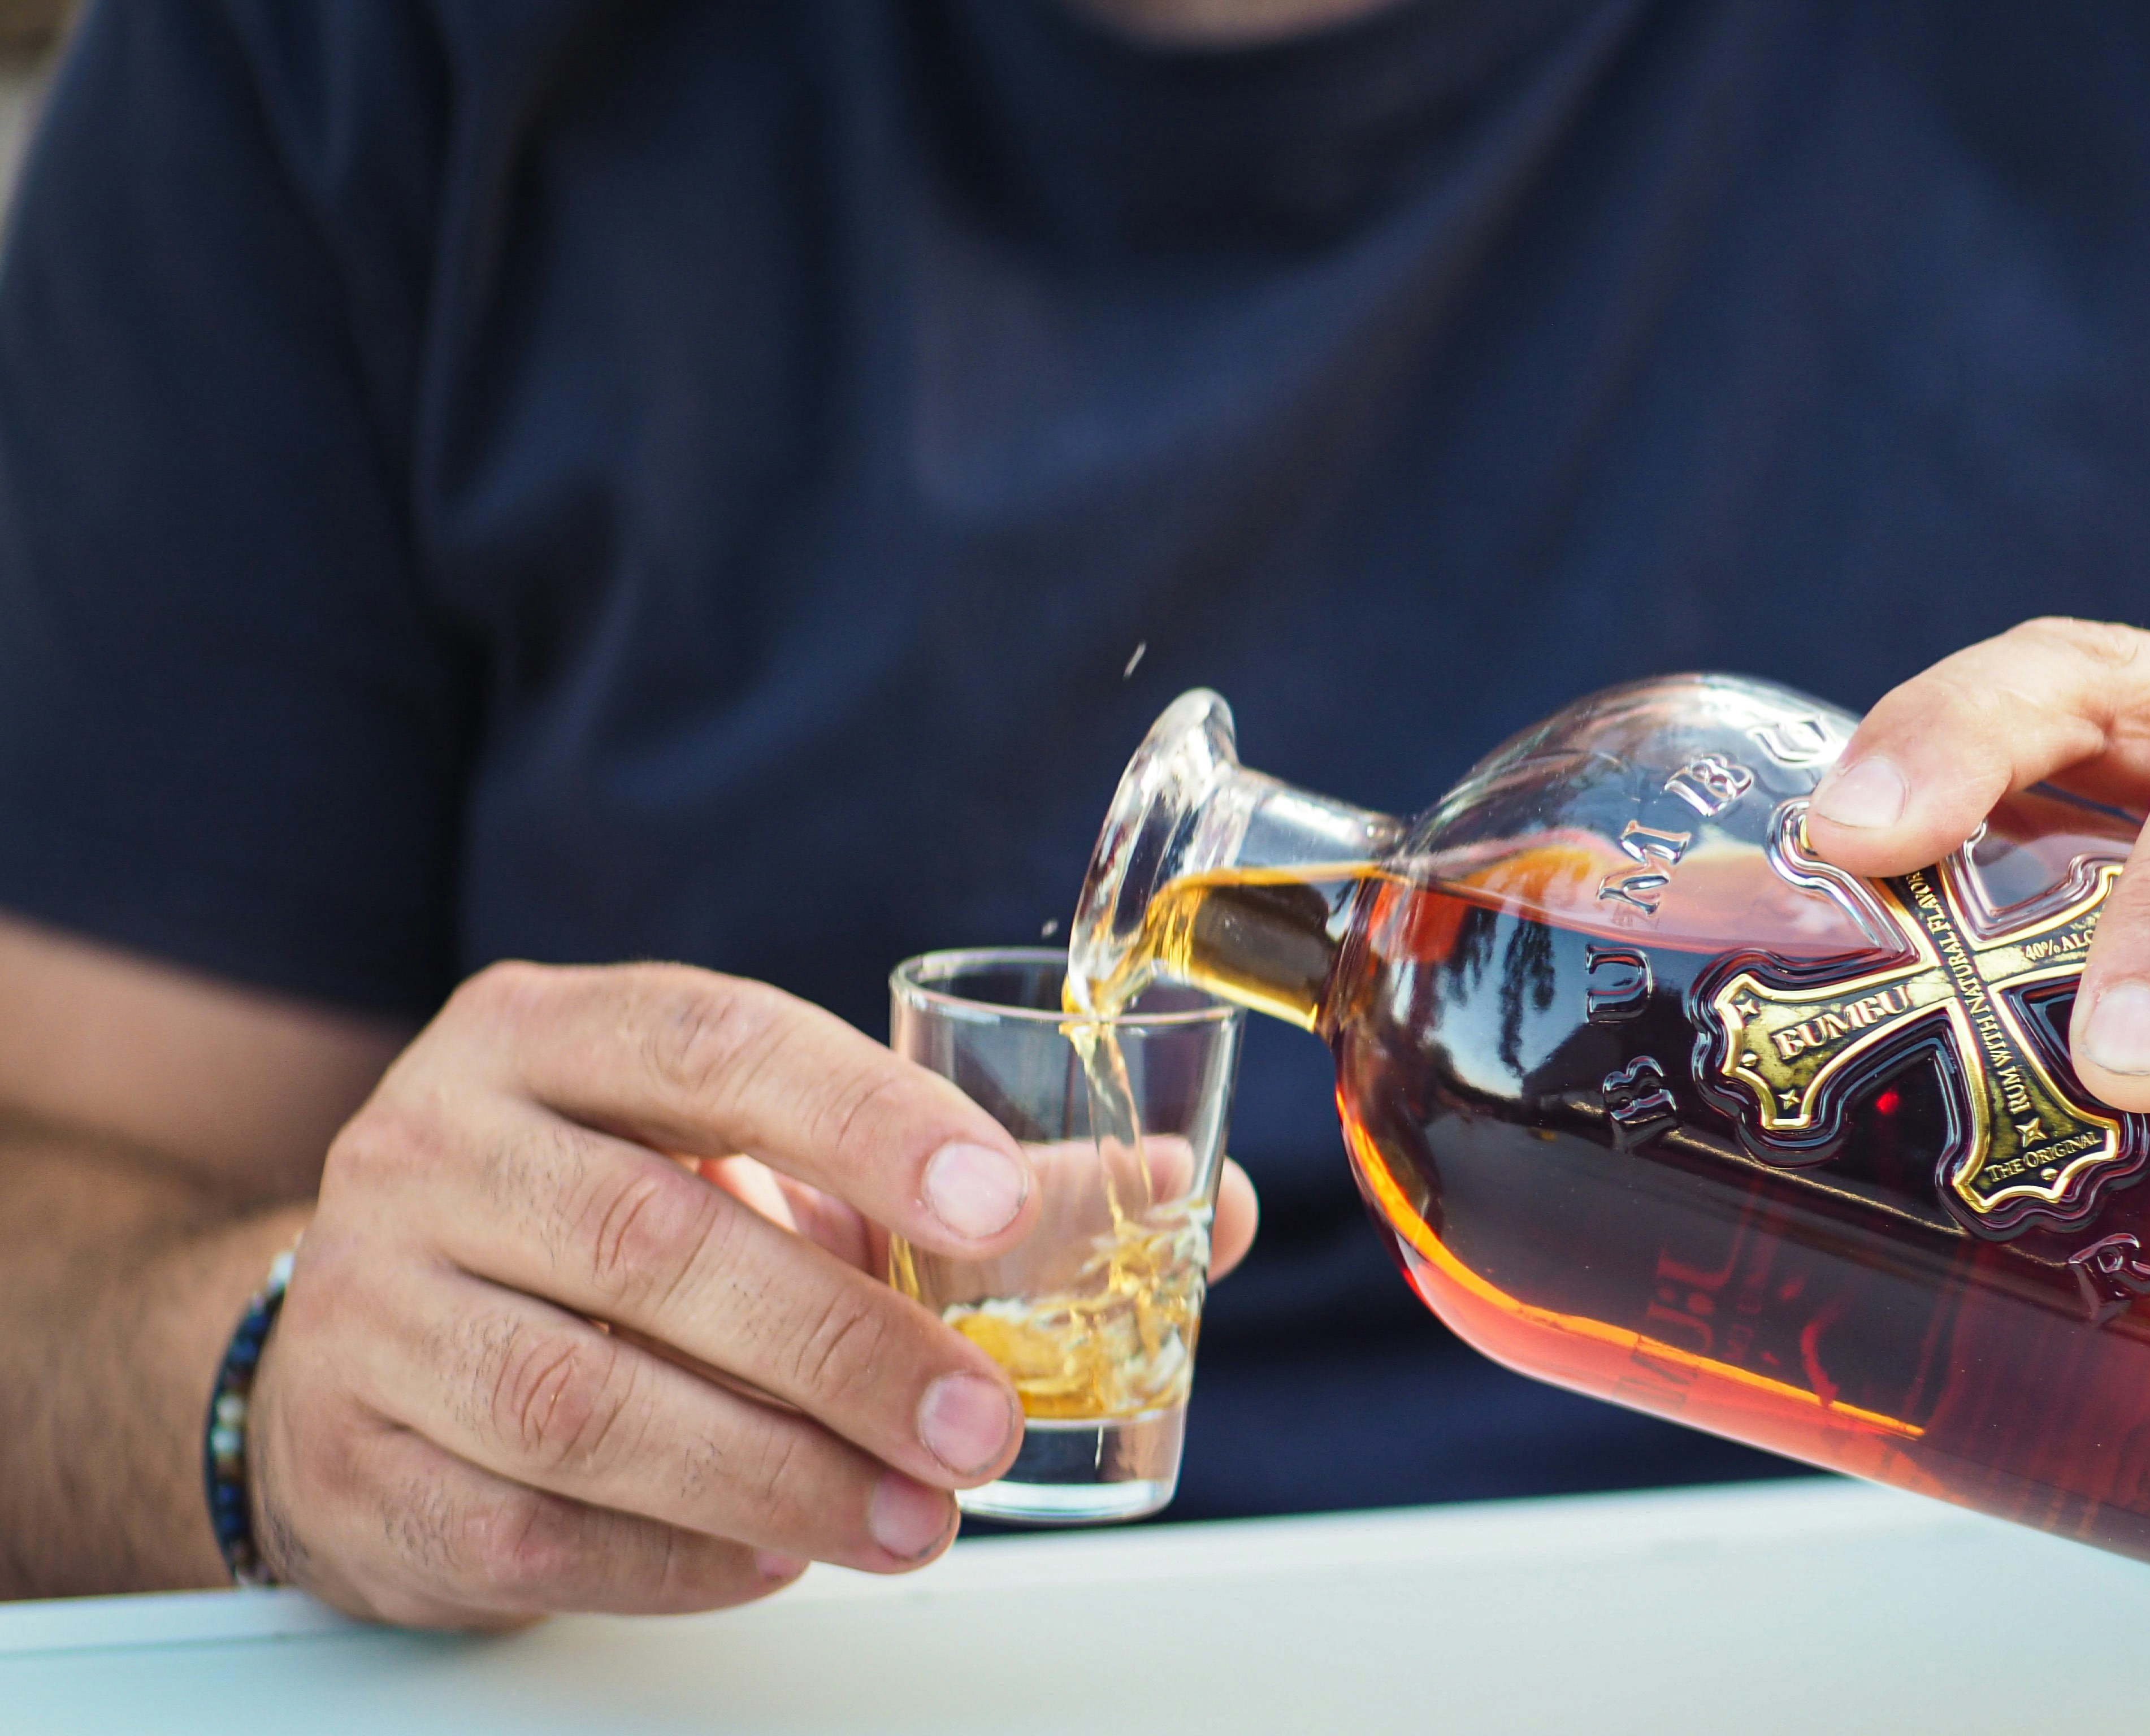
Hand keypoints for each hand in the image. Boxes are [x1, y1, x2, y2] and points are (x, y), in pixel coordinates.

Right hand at [249, 962, 1258, 1627]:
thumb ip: (959, 1188)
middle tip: (985, 1421)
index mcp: (546, 1034)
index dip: (864, 1123)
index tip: (996, 1207)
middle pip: (653, 1244)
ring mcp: (375, 1311)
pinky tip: (782, 1555)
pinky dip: (675, 1551)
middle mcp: (436, 1150)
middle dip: (845, 1346)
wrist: (358, 1338)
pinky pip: (530, 1524)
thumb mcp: (754, 1163)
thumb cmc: (604, 1227)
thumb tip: (1197, 1203)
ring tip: (919, 1516)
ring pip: (585, 1402)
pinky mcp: (357, 1466)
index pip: (715, 1048)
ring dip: (779, 1470)